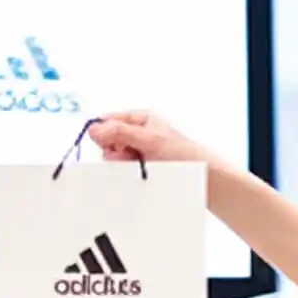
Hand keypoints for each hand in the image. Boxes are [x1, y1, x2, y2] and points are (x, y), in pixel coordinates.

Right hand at [87, 111, 216, 164]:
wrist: (203, 178)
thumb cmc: (183, 154)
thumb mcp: (150, 139)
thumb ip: (121, 132)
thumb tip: (94, 128)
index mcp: (140, 119)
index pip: (109, 120)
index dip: (103, 131)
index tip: (106, 142)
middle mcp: (137, 134)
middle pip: (108, 140)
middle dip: (115, 149)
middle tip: (130, 155)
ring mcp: (137, 152)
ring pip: (113, 157)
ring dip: (122, 163)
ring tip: (139, 165)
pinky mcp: (138, 168)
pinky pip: (121, 170)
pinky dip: (126, 173)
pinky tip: (138, 174)